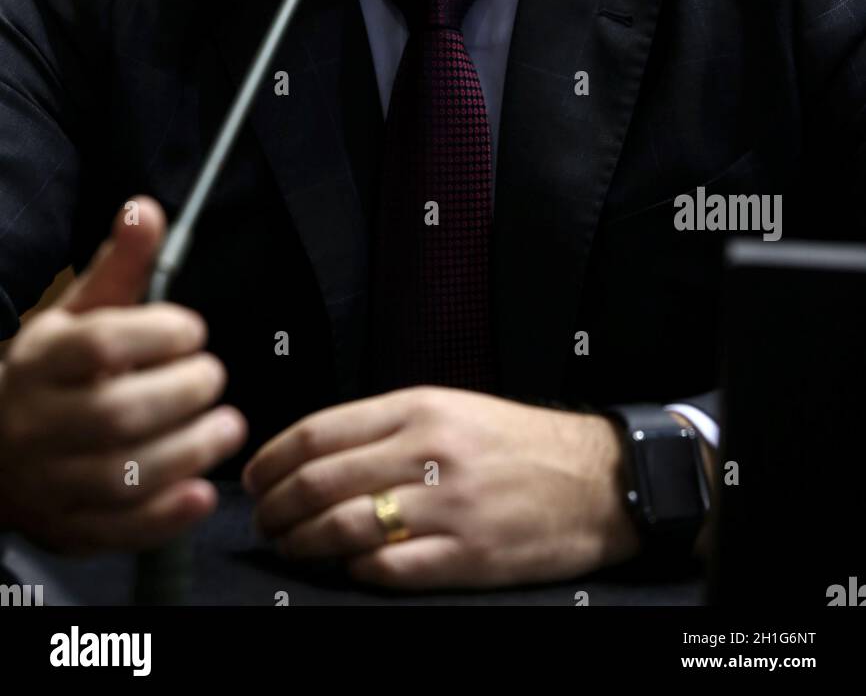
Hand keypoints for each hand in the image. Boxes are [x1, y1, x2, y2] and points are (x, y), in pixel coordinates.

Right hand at [0, 195, 246, 554]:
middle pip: (116, 414)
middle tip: (213, 378)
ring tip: (226, 426)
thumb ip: (120, 266)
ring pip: (122, 477)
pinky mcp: (68, 529)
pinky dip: (166, 515)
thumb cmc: (52, 373)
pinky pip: (118, 530)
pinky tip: (200, 491)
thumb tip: (147, 209)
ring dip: (188, 452)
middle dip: (182, 394)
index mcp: (41, 362)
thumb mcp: (77, 314)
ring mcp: (49, 482)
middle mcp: (38, 423)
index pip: (100, 346)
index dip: (158, 335)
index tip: (194, 330)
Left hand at [242, 386, 641, 589]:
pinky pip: (389, 569)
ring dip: (304, 542)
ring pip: (346, 527)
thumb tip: (312, 452)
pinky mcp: (469, 555)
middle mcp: (430, 451)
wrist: (595, 478)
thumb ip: (385, 425)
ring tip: (293, 548)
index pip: (319, 431)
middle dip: (277, 507)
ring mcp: (449, 506)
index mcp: (420, 408)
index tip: (254, 477)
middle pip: (322, 482)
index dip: (273, 459)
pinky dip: (356, 572)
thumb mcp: (449, 408)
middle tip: (265, 521)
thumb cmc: (516, 443)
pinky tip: (348, 569)